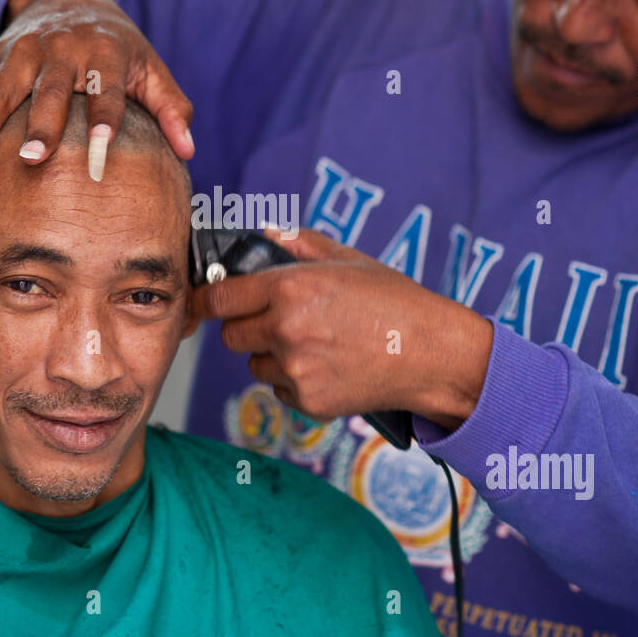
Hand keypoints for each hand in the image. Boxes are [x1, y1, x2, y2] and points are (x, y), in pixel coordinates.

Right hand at [0, 0, 193, 205]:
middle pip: (47, 92)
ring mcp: (17, 54)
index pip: (107, 92)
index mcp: (103, 53)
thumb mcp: (149, 67)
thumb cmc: (117, 47)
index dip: (106, 123)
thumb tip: (189, 151)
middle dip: (38, 126)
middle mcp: (58, 50)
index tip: (102, 159)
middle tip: (31, 161)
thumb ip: (171, 107)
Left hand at [190, 228, 492, 431]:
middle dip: (246, 328)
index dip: (208, 299)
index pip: (219, 297)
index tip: (206, 302)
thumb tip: (265, 235)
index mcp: (290, 286)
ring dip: (272, 356)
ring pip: (255, 365)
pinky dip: (295, 382)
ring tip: (315, 345)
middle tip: (278, 322)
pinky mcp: (308, 401)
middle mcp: (286, 328)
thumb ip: (300, 245)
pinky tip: (329, 367)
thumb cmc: (395, 303)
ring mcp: (295, 369)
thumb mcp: (349, 260)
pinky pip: (281, 389)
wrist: (432, 354)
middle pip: (230, 335)